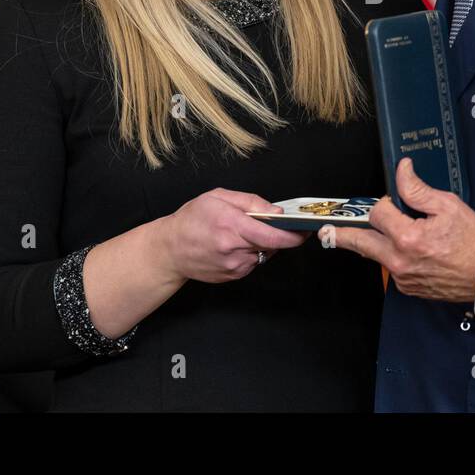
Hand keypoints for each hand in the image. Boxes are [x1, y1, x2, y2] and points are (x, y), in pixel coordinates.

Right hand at [163, 188, 306, 283]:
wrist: (169, 249)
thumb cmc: (191, 220)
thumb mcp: (219, 198)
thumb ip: (251, 202)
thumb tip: (276, 211)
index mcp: (232, 226)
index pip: (274, 236)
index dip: (294, 235)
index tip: (305, 231)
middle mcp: (234, 250)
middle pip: (271, 246)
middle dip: (277, 235)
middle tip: (273, 225)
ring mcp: (233, 267)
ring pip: (262, 255)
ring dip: (261, 245)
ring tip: (241, 233)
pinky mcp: (231, 277)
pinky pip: (252, 263)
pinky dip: (250, 254)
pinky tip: (234, 246)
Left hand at [319, 158, 474, 303]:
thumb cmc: (473, 241)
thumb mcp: (448, 206)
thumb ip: (417, 189)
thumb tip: (401, 170)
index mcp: (408, 238)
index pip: (377, 213)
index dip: (384, 203)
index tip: (392, 201)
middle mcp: (400, 261)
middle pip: (360, 242)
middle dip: (342, 234)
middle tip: (324, 230)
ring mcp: (403, 278)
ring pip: (377, 254)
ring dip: (375, 242)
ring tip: (373, 234)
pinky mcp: (408, 288)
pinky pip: (392, 267)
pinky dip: (394, 256)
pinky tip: (412, 250)